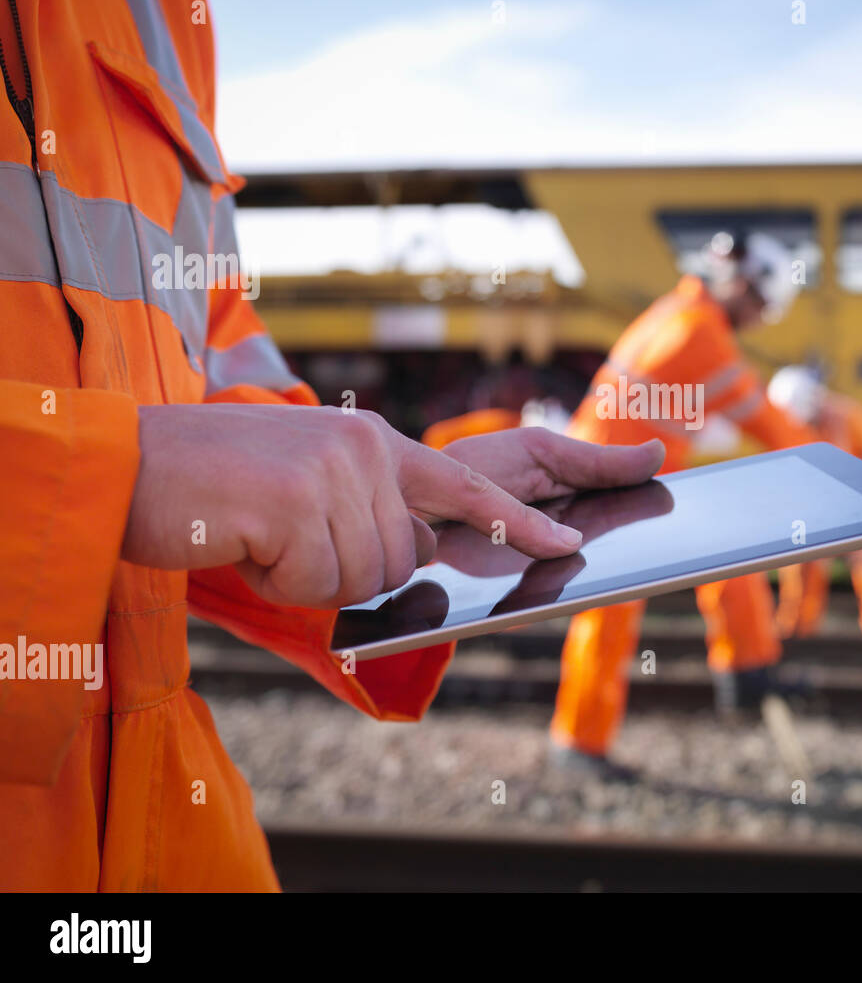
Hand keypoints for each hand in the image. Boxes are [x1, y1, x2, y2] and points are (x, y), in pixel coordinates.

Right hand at [122, 405, 661, 608]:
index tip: (567, 544)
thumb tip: (413, 550)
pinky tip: (245, 538)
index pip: (465, 488)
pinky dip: (277, 579)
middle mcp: (366, 450)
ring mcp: (337, 473)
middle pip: (401, 562)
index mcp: (373, 441)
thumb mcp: (307, 479)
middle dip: (343, 571)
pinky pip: (317, 584)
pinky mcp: (301, 502)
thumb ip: (369, 506)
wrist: (130, 463)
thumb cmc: (215, 483)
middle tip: (283, 536)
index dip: (518, 522)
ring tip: (262, 531)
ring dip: (307, 576)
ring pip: (364, 579)